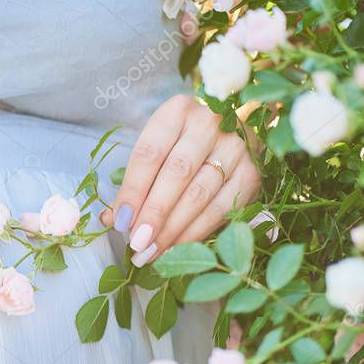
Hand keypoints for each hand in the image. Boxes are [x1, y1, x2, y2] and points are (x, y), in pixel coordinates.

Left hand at [101, 95, 261, 266]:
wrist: (227, 138)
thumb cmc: (177, 147)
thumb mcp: (153, 154)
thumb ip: (132, 185)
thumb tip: (111, 219)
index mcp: (176, 111)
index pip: (149, 154)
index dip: (133, 191)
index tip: (121, 222)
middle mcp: (210, 123)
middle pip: (177, 174)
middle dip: (154, 214)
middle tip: (136, 244)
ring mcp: (236, 146)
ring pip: (200, 195)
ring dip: (172, 230)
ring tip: (150, 252)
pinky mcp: (252, 172)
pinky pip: (222, 209)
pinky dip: (195, 233)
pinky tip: (175, 249)